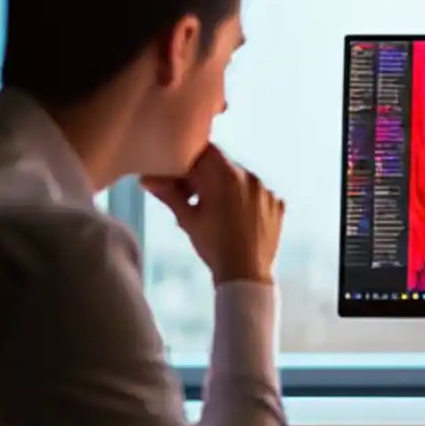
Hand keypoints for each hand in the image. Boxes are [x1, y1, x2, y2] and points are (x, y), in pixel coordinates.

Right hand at [142, 144, 284, 284]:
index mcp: (226, 175)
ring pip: (241, 179)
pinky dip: (247, 201)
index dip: (190, 161)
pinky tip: (236, 219)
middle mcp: (250, 176)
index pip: (205, 151)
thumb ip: (169, 193)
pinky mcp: (277, 205)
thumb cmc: (214, 246)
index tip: (181, 177)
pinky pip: (259, 194)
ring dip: (227, 188)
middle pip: (223, 165)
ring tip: (215, 212)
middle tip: (192, 198)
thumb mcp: (187, 218)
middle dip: (206, 176)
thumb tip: (147, 179)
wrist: (246, 274)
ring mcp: (266, 190)